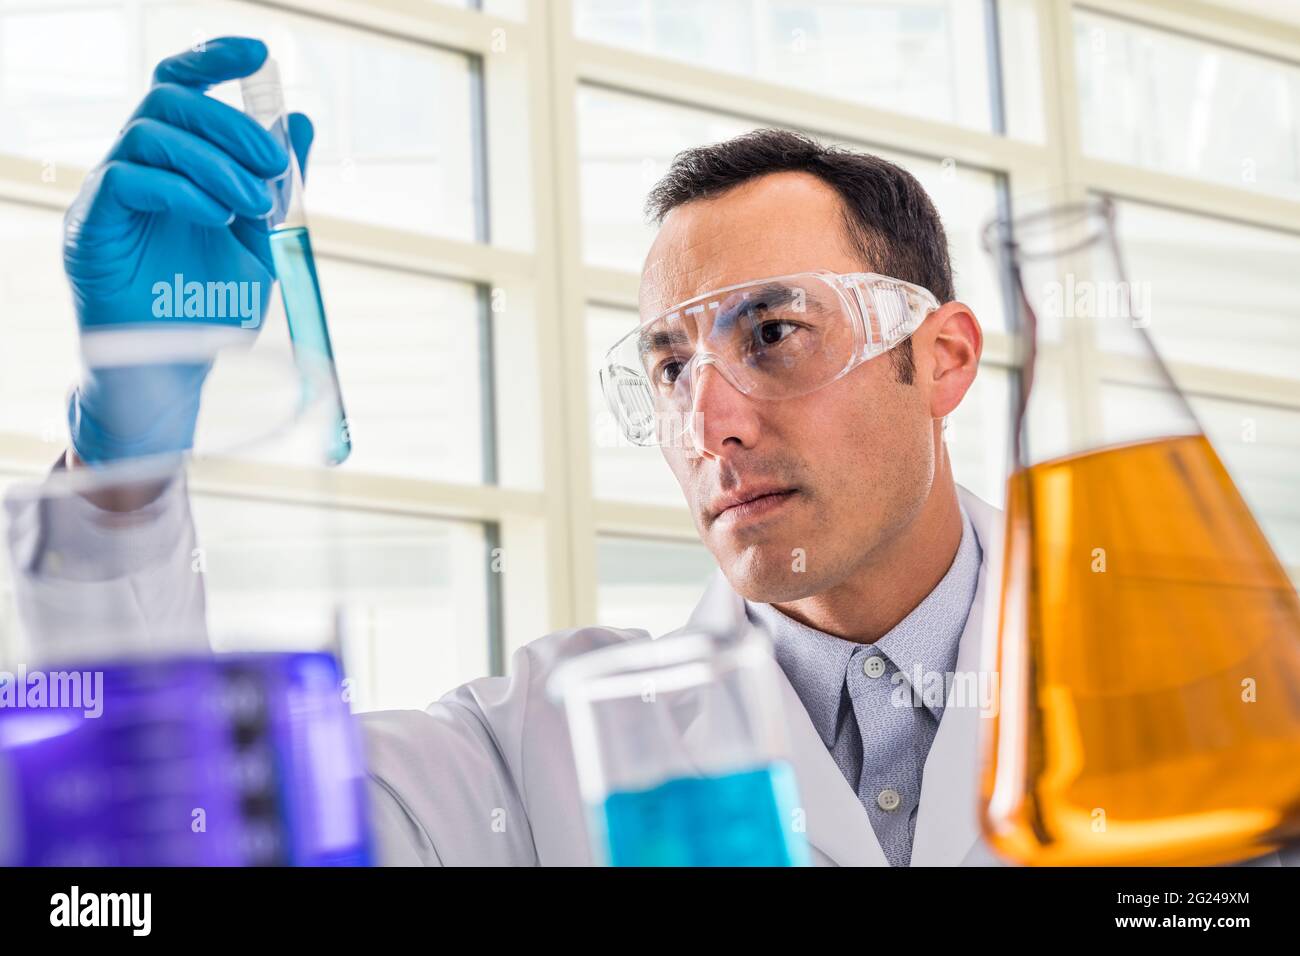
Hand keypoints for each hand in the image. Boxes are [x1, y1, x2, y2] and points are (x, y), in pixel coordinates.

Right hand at [64, 36, 313, 462]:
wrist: (179, 369)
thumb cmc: (212, 306)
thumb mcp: (262, 239)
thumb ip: (277, 182)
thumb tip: (298, 121)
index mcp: (177, 161)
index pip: (182, 85)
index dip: (214, 58)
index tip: (258, 53)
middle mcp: (138, 165)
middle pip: (169, 98)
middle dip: (229, 123)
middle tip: (272, 166)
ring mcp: (110, 192)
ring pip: (151, 133)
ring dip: (214, 163)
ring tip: (252, 206)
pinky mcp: (92, 224)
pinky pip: (128, 178)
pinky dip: (181, 189)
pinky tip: (215, 216)